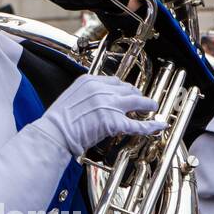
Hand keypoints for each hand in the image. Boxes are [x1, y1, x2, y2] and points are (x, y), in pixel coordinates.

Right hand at [34, 75, 163, 156]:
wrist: (54, 133)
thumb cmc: (58, 121)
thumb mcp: (70, 98)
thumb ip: (85, 96)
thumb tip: (96, 103)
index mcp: (89, 81)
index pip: (113, 81)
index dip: (123, 88)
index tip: (126, 92)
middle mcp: (101, 89)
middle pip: (127, 88)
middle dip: (136, 95)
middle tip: (140, 101)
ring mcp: (109, 105)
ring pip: (137, 102)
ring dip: (147, 104)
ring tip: (152, 107)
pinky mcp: (115, 122)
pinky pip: (138, 124)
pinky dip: (151, 125)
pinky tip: (159, 125)